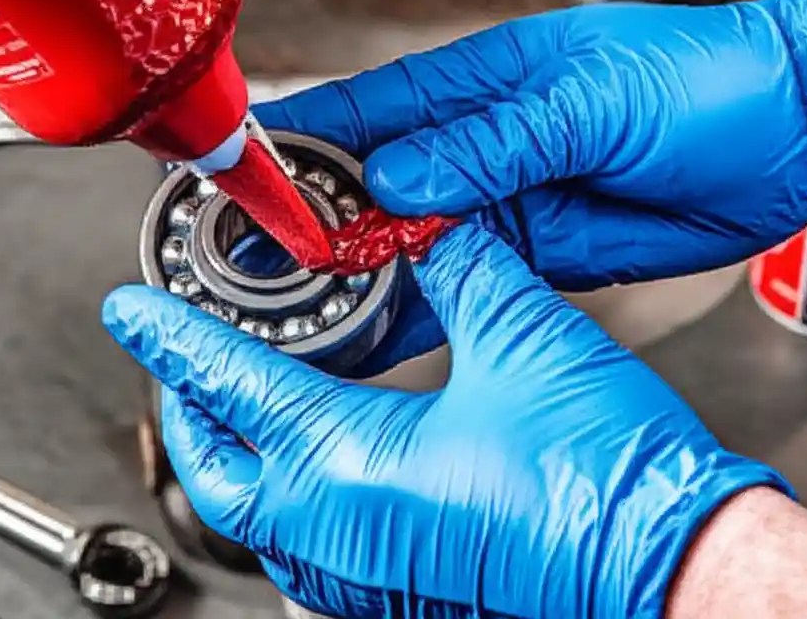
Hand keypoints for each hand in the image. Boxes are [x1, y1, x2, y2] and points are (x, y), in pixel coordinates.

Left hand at [103, 224, 787, 617]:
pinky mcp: (400, 589)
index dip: (174, 336)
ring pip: (257, 511)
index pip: (228, 383)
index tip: (134, 309)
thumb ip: (464, 268)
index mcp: (344, 464)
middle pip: (218, 466)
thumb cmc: (606, 480)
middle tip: (189, 353)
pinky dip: (292, 487)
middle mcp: (335, 532)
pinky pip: (310, 538)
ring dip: (240, 449)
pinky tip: (324, 451)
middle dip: (192, 405)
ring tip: (248, 394)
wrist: (671, 564)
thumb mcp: (526, 338)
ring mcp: (364, 573)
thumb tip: (434, 225)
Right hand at [253, 0, 806, 365]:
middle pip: (378, 184)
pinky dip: (419, 306)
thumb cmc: (707, 83)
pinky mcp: (540, 254)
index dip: (306, 138)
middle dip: (318, 218)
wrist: (796, 136)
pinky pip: (462, 283)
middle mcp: (485, 145)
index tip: (248, 166)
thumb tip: (399, 175)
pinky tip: (376, 330)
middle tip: (259, 258)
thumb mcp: (593, 106)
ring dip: (360, 271)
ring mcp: (509, 202)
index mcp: (485, 84)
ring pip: (412, 240)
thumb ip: (495, 145)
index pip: (373, 108)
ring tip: (300, 305)